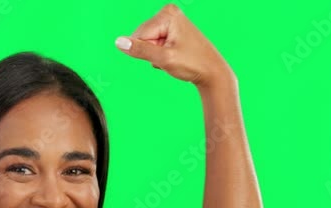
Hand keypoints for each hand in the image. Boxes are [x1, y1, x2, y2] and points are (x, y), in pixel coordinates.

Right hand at [115, 4, 232, 89]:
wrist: (212, 72)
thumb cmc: (193, 64)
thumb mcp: (164, 59)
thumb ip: (140, 50)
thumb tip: (118, 42)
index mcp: (167, 14)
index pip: (139, 35)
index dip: (148, 51)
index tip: (167, 56)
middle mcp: (168, 12)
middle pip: (142, 36)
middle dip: (152, 52)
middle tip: (171, 57)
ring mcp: (170, 21)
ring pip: (147, 42)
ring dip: (156, 55)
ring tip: (175, 58)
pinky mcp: (171, 30)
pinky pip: (154, 44)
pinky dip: (161, 54)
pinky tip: (175, 56)